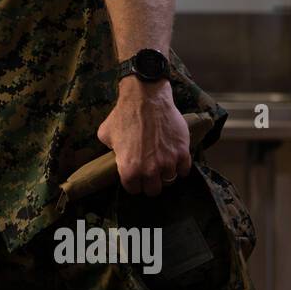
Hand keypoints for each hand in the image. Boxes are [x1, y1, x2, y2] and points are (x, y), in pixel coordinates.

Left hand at [96, 78, 190, 195]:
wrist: (146, 99)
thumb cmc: (123, 115)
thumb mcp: (106, 135)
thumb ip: (110, 150)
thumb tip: (115, 154)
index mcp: (129, 170)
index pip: (134, 190)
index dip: (134, 184)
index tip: (136, 178)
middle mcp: (149, 171)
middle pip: (154, 190)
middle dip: (151, 182)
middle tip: (151, 173)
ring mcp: (168, 162)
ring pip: (170, 180)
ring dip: (166, 173)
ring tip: (163, 163)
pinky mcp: (182, 153)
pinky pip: (185, 170)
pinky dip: (181, 167)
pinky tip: (176, 160)